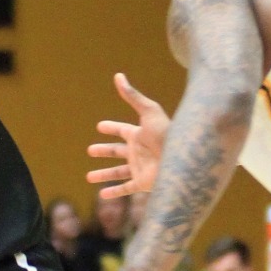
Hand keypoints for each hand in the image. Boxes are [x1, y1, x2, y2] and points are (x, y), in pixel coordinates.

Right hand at [87, 72, 169, 199]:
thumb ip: (132, 95)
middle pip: (117, 151)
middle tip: (90, 150)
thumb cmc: (166, 133)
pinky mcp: (143, 184)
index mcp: (139, 135)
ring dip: (104, 174)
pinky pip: (126, 189)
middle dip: (104, 150)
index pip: (122, 130)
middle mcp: (139, 152)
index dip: (111, 127)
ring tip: (88, 177)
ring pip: (118, 173)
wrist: (182, 160)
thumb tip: (118, 75)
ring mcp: (141, 168)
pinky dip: (114, 192)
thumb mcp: (149, 111)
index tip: (100, 126)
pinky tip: (102, 195)